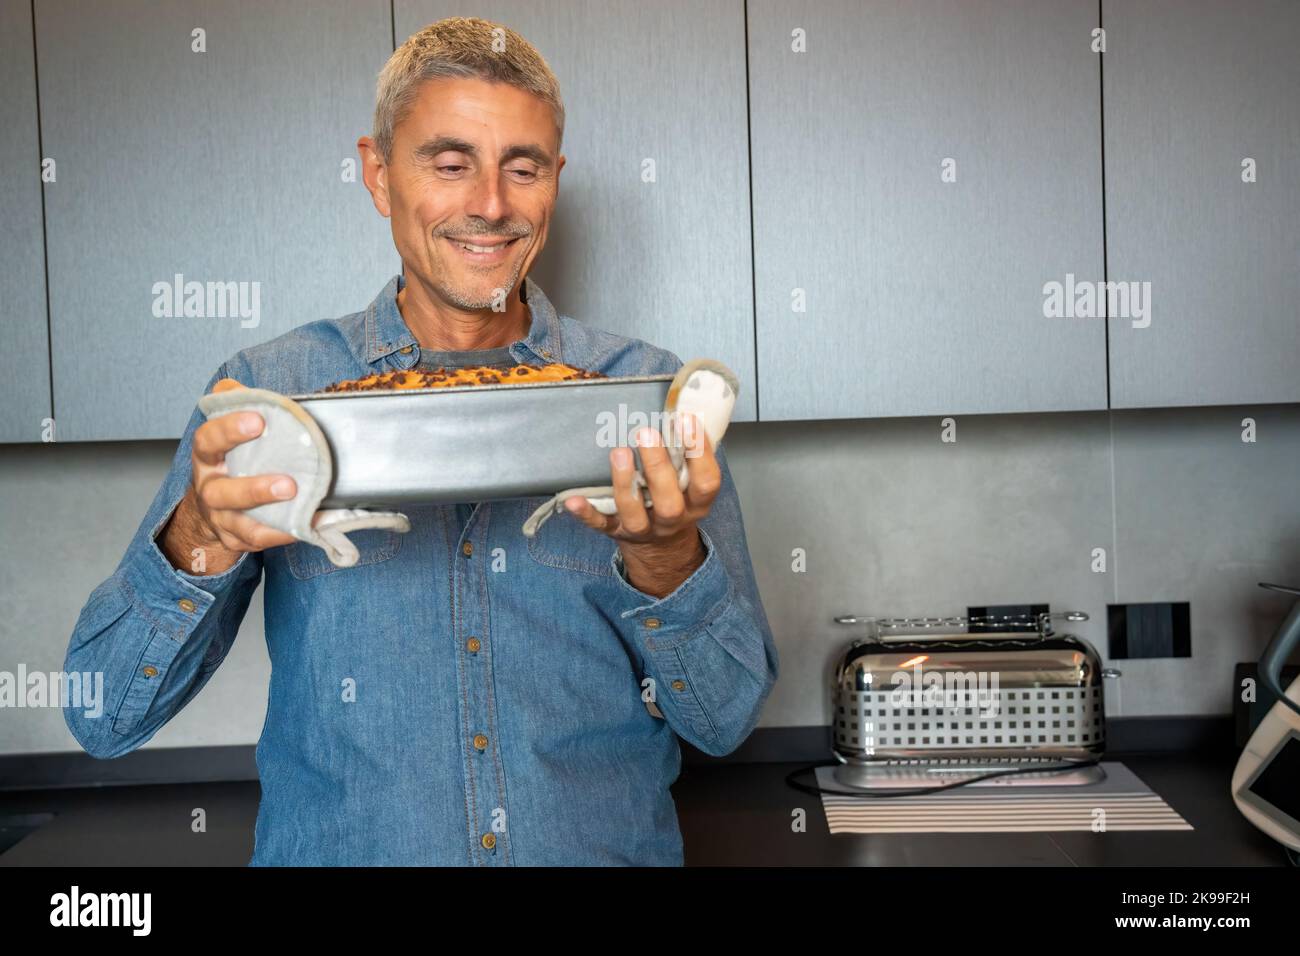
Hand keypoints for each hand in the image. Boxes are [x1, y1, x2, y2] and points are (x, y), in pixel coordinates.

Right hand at [160, 378, 298, 573]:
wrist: (210, 509)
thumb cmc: (230, 461)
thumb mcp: (228, 431)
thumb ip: (234, 405)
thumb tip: (234, 386)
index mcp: (208, 457)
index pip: (208, 440)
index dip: (229, 430)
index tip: (258, 420)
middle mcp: (210, 489)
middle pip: (221, 492)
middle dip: (254, 489)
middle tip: (287, 483)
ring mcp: (221, 518)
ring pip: (239, 522)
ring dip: (272, 519)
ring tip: (299, 509)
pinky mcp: (237, 539)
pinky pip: (258, 540)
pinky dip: (282, 534)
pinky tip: (307, 525)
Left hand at [563, 412, 719, 595]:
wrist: (662, 548)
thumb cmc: (676, 498)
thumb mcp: (691, 482)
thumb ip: (687, 454)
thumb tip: (681, 405)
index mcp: (696, 503)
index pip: (706, 482)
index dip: (699, 453)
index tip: (686, 419)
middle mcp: (672, 520)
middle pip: (669, 502)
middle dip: (658, 467)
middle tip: (646, 433)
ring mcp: (643, 529)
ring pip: (634, 514)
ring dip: (625, 484)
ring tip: (619, 452)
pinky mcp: (615, 532)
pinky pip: (599, 525)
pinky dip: (586, 513)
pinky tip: (572, 498)